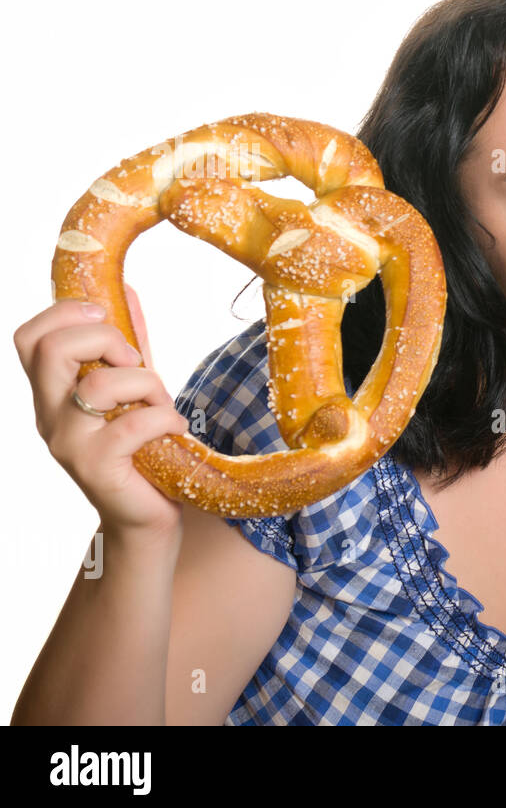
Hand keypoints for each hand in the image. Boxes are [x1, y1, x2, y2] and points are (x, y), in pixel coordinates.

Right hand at [13, 284, 190, 534]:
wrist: (146, 517)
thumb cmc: (140, 448)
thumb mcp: (132, 388)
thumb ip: (126, 346)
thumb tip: (127, 290)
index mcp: (52, 392)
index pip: (28, 338)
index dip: (65, 314)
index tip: (106, 317)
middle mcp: (49, 416)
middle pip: (49, 349)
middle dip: (103, 338)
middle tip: (134, 360)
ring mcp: (68, 443)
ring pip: (97, 385)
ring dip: (145, 383)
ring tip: (161, 402)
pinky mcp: (96, 467)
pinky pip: (132, 424)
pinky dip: (164, 417)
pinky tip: (175, 428)